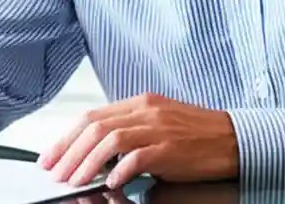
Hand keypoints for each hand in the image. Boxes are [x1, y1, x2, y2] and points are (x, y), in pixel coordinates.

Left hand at [37, 93, 238, 188]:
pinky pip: (137, 157)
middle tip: (55, 172)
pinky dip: (120, 169)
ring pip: (109, 140)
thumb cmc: (196, 134)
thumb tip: (94, 154)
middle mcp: (146, 110)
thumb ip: (128, 132)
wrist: (233, 139)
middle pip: (94, 127)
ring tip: (75, 181)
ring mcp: (158, 127)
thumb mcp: (158, 124)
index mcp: (139, 103)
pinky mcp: (171, 147)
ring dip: (87, 163)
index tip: (50, 157)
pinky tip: (111, 182)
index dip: (66, 137)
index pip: (92, 116)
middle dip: (69, 152)